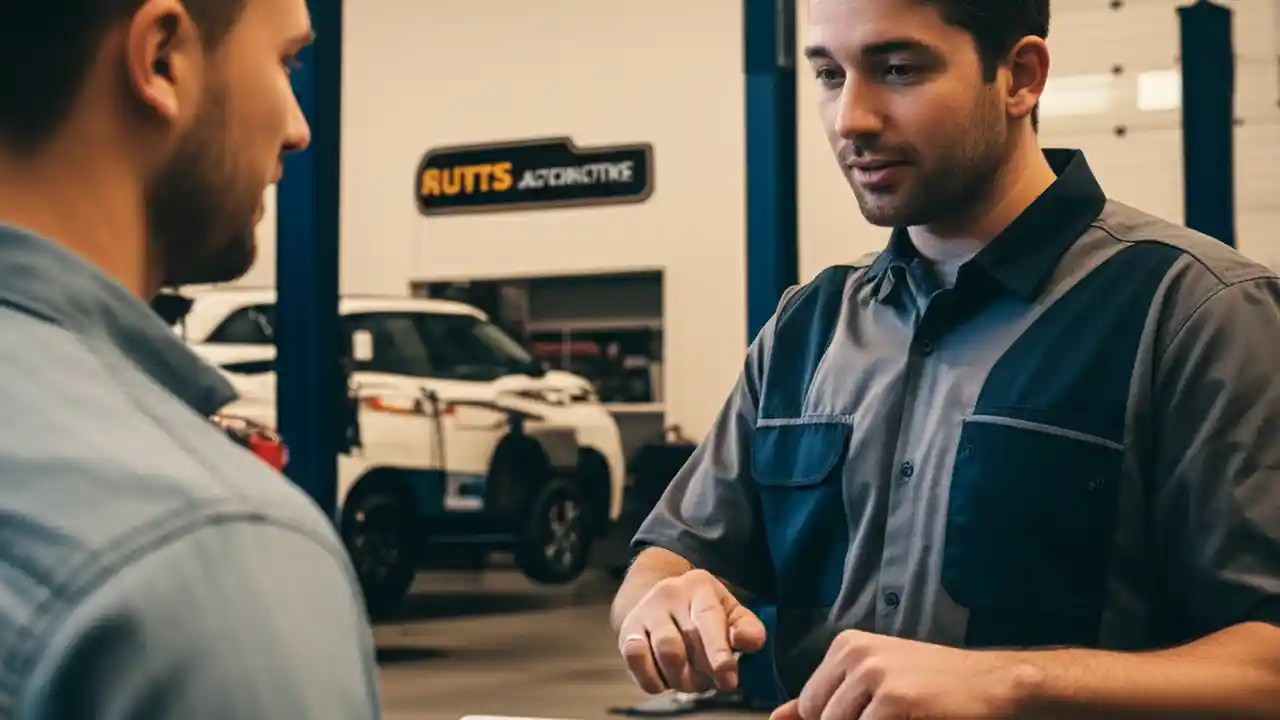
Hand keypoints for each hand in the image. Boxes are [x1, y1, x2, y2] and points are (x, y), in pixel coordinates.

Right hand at [616, 569, 766, 694]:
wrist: (662, 603)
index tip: (728, 681)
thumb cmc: (705, 615)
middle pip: (686, 640)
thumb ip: (748, 629)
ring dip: (680, 677)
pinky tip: (665, 679)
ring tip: (689, 680)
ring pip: (664, 651)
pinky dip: (653, 679)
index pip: (708, 619)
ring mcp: (645, 611)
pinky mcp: (627, 630)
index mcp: (699, 586)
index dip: (719, 653)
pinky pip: (636, 660)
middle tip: (709, 680)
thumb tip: (747, 641)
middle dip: (702, 671)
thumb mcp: (732, 615)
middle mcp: (669, 593)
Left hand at [770, 630, 1034, 719]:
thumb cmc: (934, 686)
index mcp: (846, 647)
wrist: (994, 684)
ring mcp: (875, 674)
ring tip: (904, 716)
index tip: (870, 716)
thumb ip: (824, 699)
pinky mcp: (896, 698)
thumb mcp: (875, 681)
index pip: (811, 705)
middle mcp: (855, 654)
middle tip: (890, 717)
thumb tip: (778, 717)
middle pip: (824, 718)